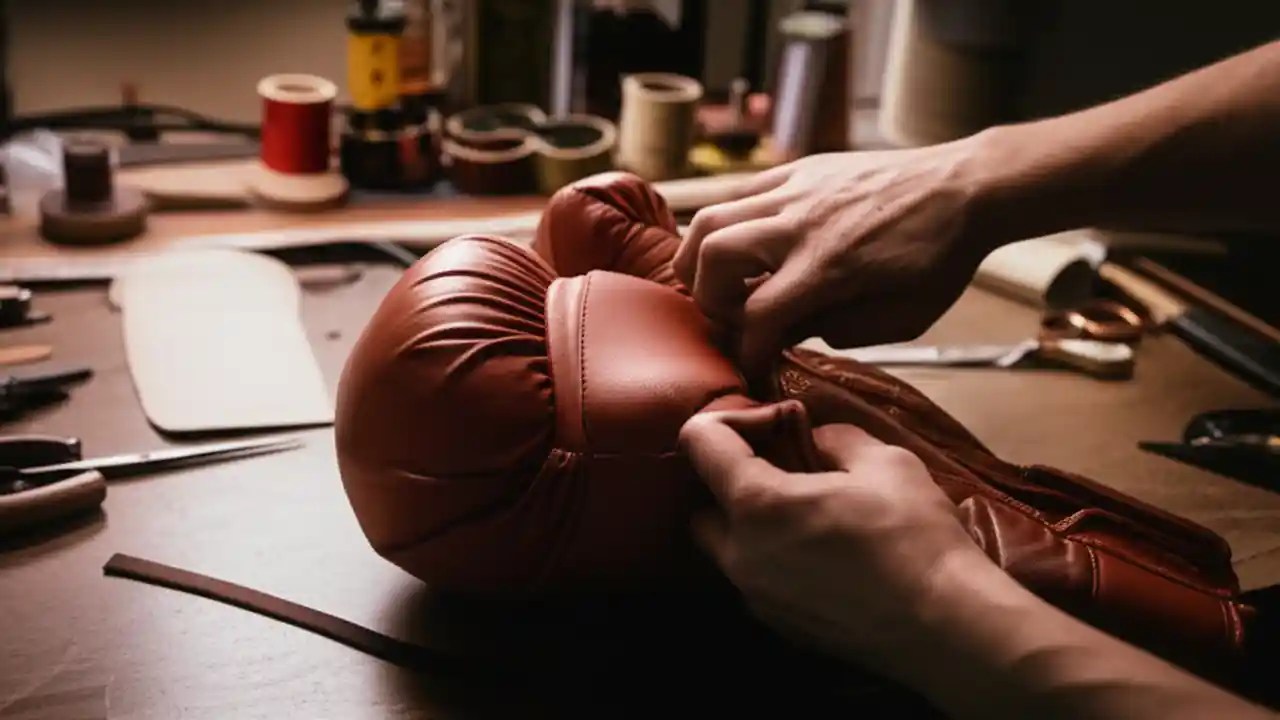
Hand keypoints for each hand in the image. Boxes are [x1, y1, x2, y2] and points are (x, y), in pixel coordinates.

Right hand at [673, 140, 1000, 373]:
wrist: (965, 187)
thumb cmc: (940, 258)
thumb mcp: (901, 318)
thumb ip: (838, 331)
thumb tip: (788, 331)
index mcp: (829, 268)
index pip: (757, 317)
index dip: (746, 351)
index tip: (752, 366)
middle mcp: (800, 225)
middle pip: (713, 258)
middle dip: (708, 300)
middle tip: (730, 318)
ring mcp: (794, 191)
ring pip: (709, 218)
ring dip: (698, 258)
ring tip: (716, 283)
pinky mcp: (797, 170)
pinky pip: (737, 193)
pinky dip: (724, 223)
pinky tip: (742, 245)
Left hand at [678, 402, 997, 676]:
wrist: (946, 627)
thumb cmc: (915, 538)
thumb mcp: (884, 462)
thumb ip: (835, 438)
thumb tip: (817, 439)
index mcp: (757, 505)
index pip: (699, 441)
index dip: (734, 418)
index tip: (780, 423)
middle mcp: (742, 555)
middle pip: (703, 506)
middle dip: (733, 481)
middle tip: (786, 470)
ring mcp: (757, 597)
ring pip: (727, 550)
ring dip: (751, 524)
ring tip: (808, 514)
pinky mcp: (779, 625)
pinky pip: (756, 582)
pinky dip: (774, 560)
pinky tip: (823, 554)